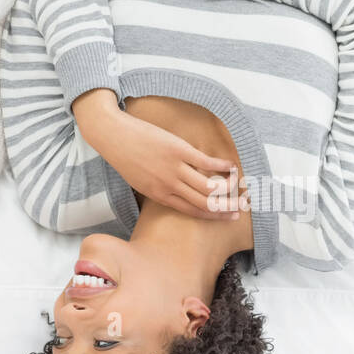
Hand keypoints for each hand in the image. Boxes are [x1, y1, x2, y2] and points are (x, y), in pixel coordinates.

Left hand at [73, 90, 245, 218]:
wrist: (112, 135)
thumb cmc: (125, 157)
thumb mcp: (139, 182)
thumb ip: (160, 190)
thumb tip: (178, 193)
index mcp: (159, 196)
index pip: (192, 211)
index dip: (213, 215)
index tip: (227, 217)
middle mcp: (169, 186)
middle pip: (204, 203)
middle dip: (225, 208)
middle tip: (240, 209)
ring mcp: (174, 168)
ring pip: (209, 187)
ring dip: (228, 189)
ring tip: (240, 188)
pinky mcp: (178, 150)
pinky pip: (206, 162)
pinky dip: (221, 165)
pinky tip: (231, 165)